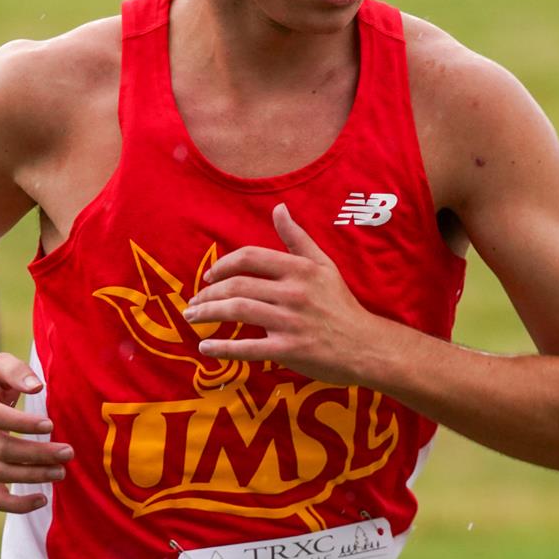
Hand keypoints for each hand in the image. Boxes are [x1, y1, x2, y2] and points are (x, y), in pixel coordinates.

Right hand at [0, 352, 70, 513]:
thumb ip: (17, 372)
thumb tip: (38, 387)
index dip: (22, 424)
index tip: (49, 425)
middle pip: (2, 450)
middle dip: (37, 454)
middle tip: (68, 451)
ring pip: (1, 474)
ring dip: (33, 476)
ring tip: (62, 471)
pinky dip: (17, 505)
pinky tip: (43, 500)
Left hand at [183, 204, 384, 384]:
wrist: (366, 346)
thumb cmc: (341, 305)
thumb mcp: (324, 265)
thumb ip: (297, 238)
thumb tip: (279, 208)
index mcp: (299, 269)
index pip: (249, 258)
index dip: (222, 265)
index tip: (208, 277)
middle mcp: (293, 292)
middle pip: (237, 286)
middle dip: (208, 294)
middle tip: (193, 304)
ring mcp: (291, 321)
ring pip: (238, 311)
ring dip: (208, 314)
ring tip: (192, 319)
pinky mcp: (289, 350)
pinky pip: (248, 348)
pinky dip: (223, 348)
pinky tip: (205, 347)